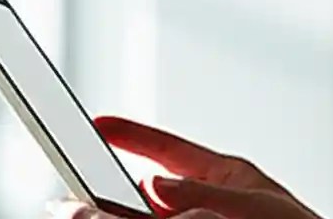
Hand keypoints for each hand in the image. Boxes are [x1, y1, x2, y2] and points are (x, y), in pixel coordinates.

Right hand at [44, 116, 322, 217]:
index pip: (167, 148)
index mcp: (223, 176)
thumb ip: (208, 194)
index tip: (94, 123)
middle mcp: (202, 205)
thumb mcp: (259, 205)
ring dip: (116, 218)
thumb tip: (155, 183)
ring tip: (87, 216)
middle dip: (108, 195)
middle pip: (144, 195)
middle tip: (74, 199)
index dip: (130, 135)